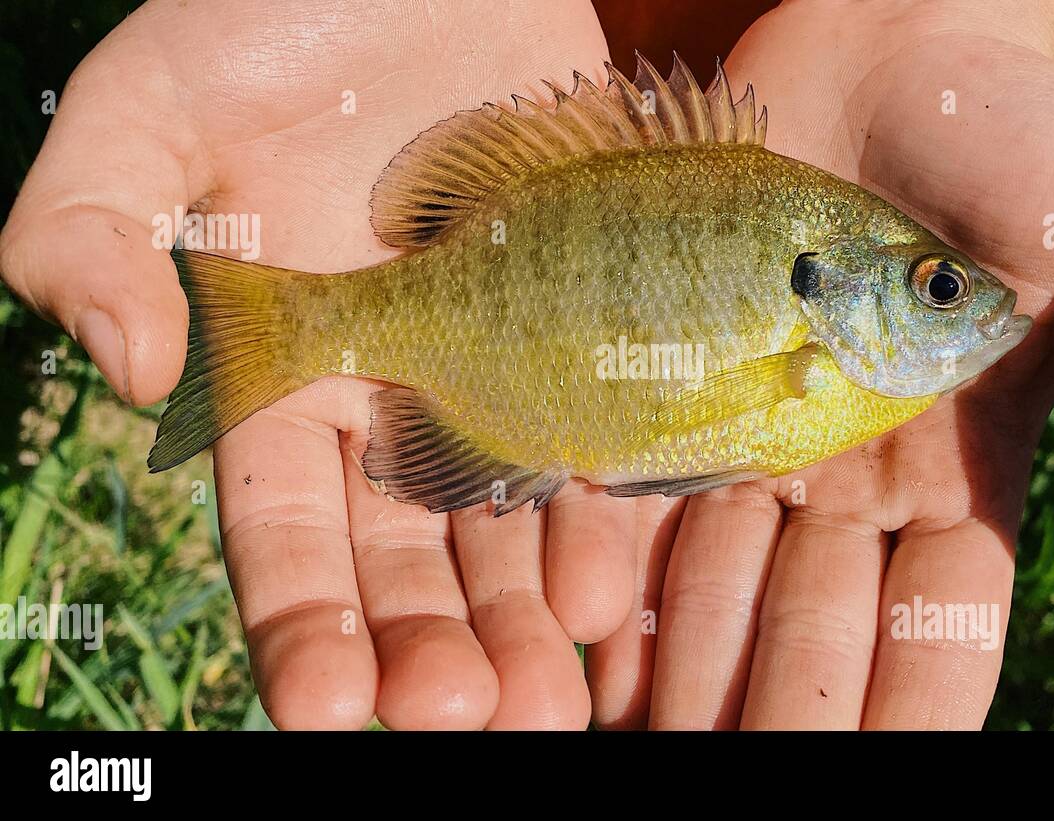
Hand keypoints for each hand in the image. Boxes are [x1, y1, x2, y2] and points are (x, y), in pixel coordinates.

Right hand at [0, 0, 630, 728]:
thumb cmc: (274, 20)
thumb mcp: (146, 110)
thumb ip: (92, 234)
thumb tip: (130, 370)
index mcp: (283, 382)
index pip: (284, 537)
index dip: (301, 625)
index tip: (327, 704)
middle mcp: (393, 401)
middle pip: (410, 564)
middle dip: (430, 651)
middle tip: (467, 717)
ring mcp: (501, 373)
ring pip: (511, 534)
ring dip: (527, 621)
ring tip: (551, 696)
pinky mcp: (593, 333)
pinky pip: (604, 444)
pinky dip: (609, 517)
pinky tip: (615, 583)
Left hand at [585, 0, 1053, 728]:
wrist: (878, 45)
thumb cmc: (1016, 143)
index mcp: (958, 482)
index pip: (937, 630)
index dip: (911, 706)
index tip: (881, 765)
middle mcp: (846, 483)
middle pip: (812, 628)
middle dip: (783, 705)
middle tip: (733, 771)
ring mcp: (749, 438)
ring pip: (716, 586)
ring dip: (687, 668)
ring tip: (647, 738)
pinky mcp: (665, 383)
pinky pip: (639, 500)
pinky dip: (616, 572)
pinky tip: (588, 639)